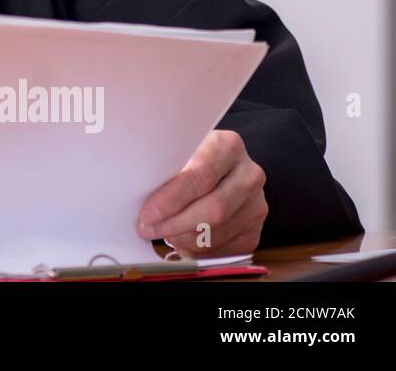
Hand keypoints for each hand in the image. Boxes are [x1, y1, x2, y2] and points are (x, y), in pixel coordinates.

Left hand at [136, 129, 267, 255]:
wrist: (225, 169)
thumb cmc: (193, 158)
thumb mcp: (180, 150)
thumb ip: (166, 165)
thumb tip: (138, 192)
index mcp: (228, 146)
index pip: (200, 176)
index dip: (172, 199)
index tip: (148, 213)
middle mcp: (249, 174)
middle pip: (213, 209)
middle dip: (174, 224)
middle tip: (147, 228)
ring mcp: (257, 204)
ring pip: (218, 233)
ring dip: (183, 239)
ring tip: (163, 232)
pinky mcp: (256, 229)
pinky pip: (225, 249)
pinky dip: (198, 250)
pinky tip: (182, 240)